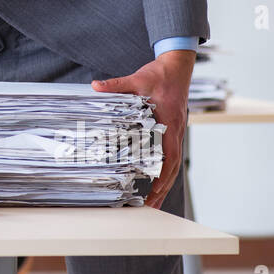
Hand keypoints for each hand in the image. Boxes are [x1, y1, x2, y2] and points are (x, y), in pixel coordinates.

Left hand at [90, 49, 193, 213]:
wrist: (177, 66)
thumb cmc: (160, 74)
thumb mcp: (137, 78)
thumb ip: (117, 85)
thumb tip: (96, 86)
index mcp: (169, 122)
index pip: (169, 156)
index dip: (163, 176)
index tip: (155, 192)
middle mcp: (175, 130)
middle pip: (173, 167)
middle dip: (164, 188)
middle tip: (152, 207)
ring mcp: (175, 131)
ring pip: (173, 163)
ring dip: (165, 182)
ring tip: (155, 200)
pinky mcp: (173, 129)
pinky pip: (171, 154)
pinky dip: (165, 169)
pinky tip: (156, 177)